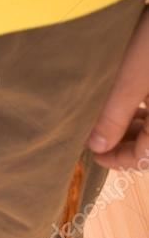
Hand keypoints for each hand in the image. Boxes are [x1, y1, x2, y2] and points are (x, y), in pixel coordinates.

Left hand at [88, 5, 148, 169]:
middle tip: (93, 136)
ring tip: (103, 118)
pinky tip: (123, 98)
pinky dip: (140, 105)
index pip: (144, 157)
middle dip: (122, 140)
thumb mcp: (130, 78)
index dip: (117, 160)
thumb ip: (113, 117)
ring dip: (130, 123)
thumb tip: (97, 147)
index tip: (93, 154)